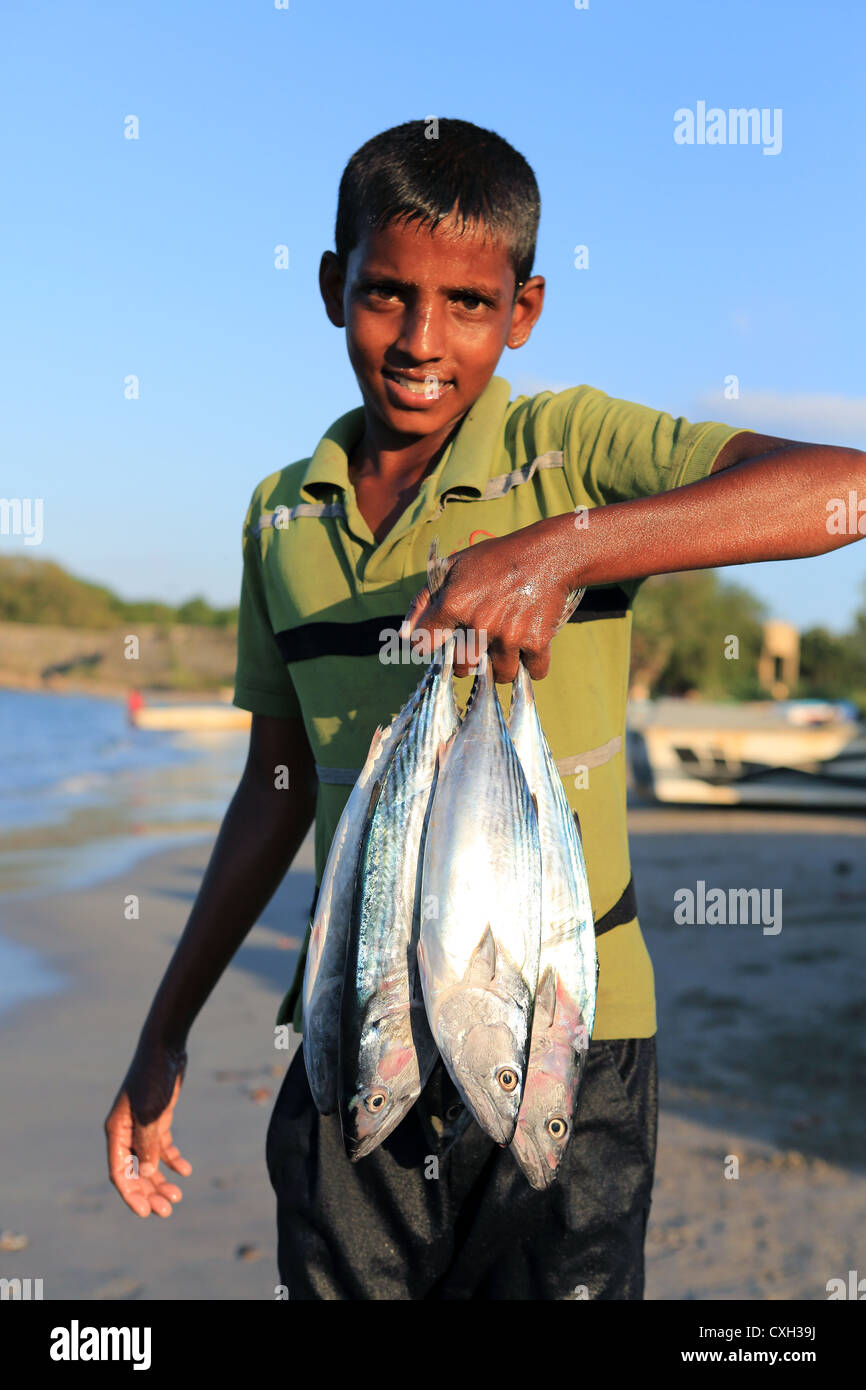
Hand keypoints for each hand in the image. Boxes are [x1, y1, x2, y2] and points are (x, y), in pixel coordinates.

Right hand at [105, 1043, 191, 1218]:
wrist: (165, 1047)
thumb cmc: (153, 1077)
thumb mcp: (150, 1112)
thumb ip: (146, 1143)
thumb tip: (144, 1174)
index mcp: (116, 1132)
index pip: (119, 1172)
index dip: (131, 1195)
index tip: (145, 1213)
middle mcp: (125, 1132)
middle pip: (134, 1172)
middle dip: (149, 1193)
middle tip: (167, 1210)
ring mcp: (142, 1126)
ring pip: (149, 1163)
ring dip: (160, 1181)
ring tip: (177, 1196)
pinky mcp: (158, 1119)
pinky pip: (162, 1148)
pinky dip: (172, 1160)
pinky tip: (186, 1170)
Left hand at [401, 523, 574, 681]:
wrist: (547, 554)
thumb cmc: (496, 559)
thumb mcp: (453, 568)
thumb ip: (424, 602)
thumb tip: (404, 636)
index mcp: (453, 604)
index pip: (426, 645)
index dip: (433, 646)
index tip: (443, 643)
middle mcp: (478, 624)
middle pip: (465, 669)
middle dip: (471, 661)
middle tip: (482, 643)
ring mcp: (508, 636)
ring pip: (500, 675)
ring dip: (503, 666)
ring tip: (507, 645)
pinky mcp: (536, 641)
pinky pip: (534, 671)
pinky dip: (534, 665)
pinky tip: (530, 646)